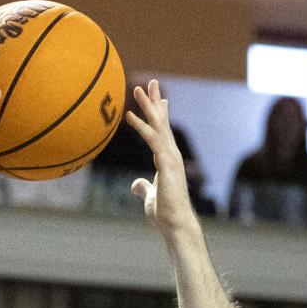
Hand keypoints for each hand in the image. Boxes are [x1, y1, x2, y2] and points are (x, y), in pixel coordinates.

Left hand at [126, 80, 197, 239]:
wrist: (176, 225)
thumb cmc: (166, 213)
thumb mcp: (150, 196)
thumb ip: (143, 187)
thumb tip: (135, 184)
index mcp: (168, 159)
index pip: (164, 131)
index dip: (161, 114)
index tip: (160, 98)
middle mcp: (171, 154)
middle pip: (162, 122)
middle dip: (155, 102)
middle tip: (151, 82)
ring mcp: (170, 158)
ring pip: (158, 126)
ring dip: (148, 107)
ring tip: (136, 89)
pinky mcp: (166, 164)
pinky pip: (152, 140)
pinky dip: (141, 126)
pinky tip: (129, 115)